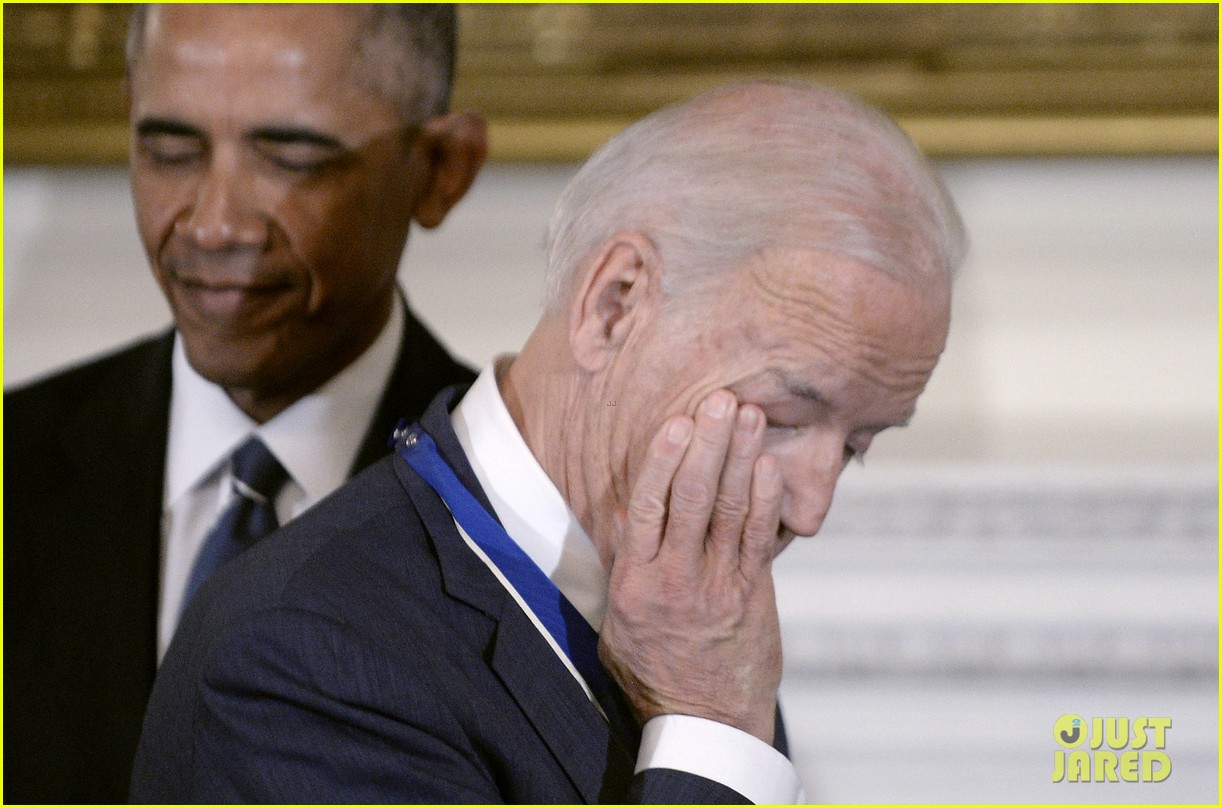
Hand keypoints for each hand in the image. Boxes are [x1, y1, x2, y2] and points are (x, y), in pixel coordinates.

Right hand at [598, 389, 783, 743]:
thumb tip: (632, 517)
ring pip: (728, 512)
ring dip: (740, 458)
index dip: (661, 461)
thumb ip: (629, 569)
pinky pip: (757, 540)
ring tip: (750, 416)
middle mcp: (673, 580)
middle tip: (722, 400)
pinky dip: (764, 499)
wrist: (702, 723)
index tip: (676, 422)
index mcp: (634, 583)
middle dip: (708, 445)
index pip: (646, 508)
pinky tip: (768, 465)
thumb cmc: (654, 669)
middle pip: (691, 499)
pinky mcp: (750, 596)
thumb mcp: (619, 621)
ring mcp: (716, 587)